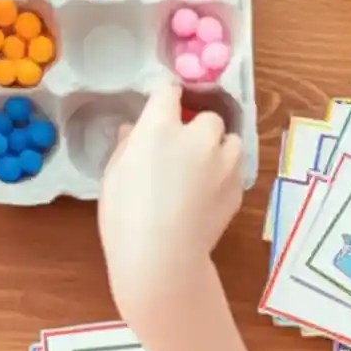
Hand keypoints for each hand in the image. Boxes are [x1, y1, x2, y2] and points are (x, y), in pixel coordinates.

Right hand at [99, 85, 243, 327]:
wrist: (162, 258)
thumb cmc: (125, 216)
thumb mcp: (113, 176)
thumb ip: (127, 146)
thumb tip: (133, 130)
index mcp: (160, 127)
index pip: (169, 91)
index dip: (166, 99)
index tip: (163, 109)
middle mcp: (198, 137)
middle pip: (208, 117)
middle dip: (198, 129)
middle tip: (183, 150)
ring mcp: (223, 162)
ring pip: (231, 141)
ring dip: (219, 149)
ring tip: (204, 170)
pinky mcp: (237, 187)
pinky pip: (236, 170)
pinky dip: (225, 175)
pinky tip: (208, 195)